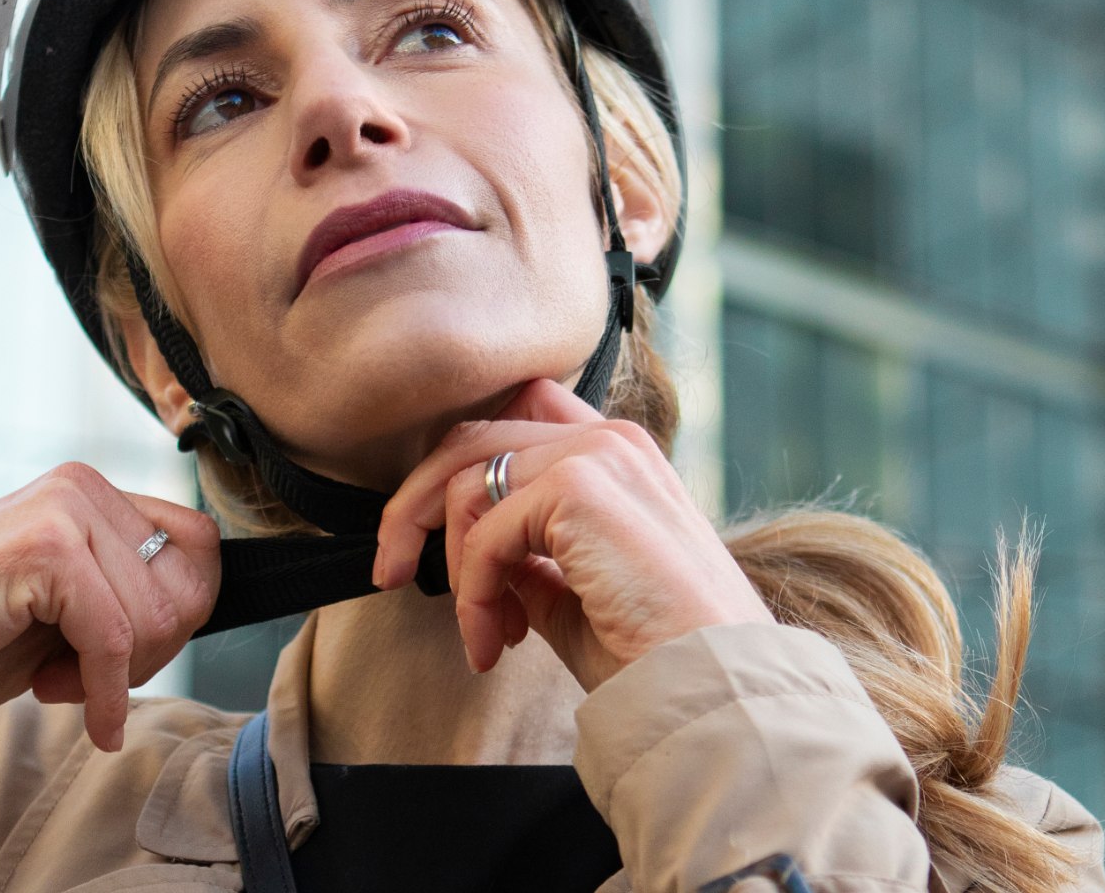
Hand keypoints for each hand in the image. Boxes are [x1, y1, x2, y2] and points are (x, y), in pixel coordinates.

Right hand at [0, 462, 218, 773]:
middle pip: (191, 581)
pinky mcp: (45, 548)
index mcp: (89, 490)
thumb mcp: (65, 606)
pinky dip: (104, 693)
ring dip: (116, 674)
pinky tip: (77, 711)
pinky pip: (116, 638)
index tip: (121, 660)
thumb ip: (126, 590)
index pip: (199, 547)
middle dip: (152, 650)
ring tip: (53, 677)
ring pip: (158, 615)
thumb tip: (203, 597)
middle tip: (87, 676)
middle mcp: (82, 484)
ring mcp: (63, 508)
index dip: (176, 618)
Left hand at [374, 379, 771, 690]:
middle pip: (471, 437)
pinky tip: (494, 641)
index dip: (456, 467)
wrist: (713, 685)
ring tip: (482, 632)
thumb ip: (524, 556)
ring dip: (451, 566)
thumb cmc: (655, 650)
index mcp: (617, 453)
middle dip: (415, 506)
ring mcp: (597, 453)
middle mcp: (609, 438)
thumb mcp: (573, 591)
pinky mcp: (581, 486)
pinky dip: (474, 594)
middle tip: (391, 571)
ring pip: (465, 480)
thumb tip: (468, 556)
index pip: (513, 418)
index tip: (430, 540)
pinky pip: (485, 533)